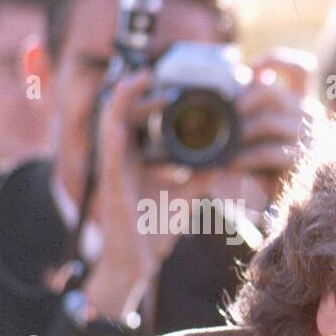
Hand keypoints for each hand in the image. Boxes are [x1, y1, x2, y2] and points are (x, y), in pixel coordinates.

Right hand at [84, 69, 219, 322]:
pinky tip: (120, 123)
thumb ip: (202, 174)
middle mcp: (120, 159)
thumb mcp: (187, 194)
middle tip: (156, 74)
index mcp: (135, 157)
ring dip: (122, 100)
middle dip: (136, 90)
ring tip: (139, 79)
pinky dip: (114, 136)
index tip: (172, 84)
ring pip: (109, 123)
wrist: (140, 261)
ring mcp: (112, 170)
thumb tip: (226, 158)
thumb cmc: (155, 228)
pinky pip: (108, 155)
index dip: (150, 97)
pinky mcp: (110, 187)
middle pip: (121, 112)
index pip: (137, 118)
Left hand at [228, 49, 321, 202]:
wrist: (291, 203)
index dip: (276, 61)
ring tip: (225, 145)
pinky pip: (268, 151)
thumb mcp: (261, 133)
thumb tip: (232, 83)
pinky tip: (232, 165)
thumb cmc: (271, 165)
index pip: (301, 68)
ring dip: (240, 132)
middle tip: (225, 114)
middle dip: (242, 99)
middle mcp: (312, 115)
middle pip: (271, 90)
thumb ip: (253, 108)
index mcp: (303, 103)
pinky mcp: (305, 161)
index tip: (252, 70)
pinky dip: (244, 157)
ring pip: (267, 120)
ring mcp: (311, 137)